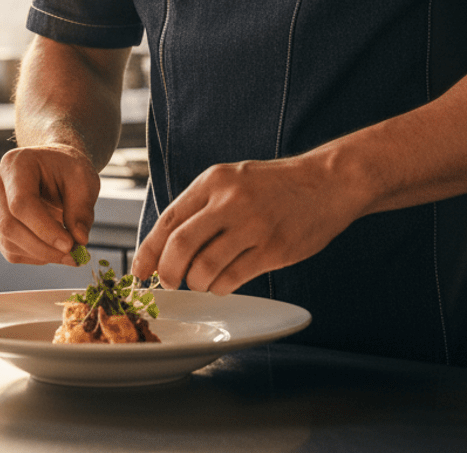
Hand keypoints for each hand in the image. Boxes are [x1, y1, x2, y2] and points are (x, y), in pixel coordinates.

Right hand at [0, 144, 99, 267]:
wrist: (54, 166)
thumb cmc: (67, 169)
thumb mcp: (83, 179)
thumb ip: (81, 208)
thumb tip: (79, 239)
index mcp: (16, 164)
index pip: (21, 203)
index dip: (44, 228)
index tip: (70, 245)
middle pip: (9, 225)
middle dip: (43, 247)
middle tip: (73, 256)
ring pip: (9, 242)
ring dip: (41, 254)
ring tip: (70, 252)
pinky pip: (10, 250)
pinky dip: (36, 256)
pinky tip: (54, 249)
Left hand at [130, 156, 359, 295]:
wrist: (327, 183)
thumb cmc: (275, 186)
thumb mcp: (233, 180)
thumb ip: (203, 206)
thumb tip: (165, 245)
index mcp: (214, 180)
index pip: (169, 220)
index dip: (149, 250)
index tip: (139, 270)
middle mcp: (230, 201)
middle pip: (181, 247)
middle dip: (168, 273)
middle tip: (169, 282)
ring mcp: (253, 226)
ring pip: (204, 269)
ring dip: (197, 283)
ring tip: (203, 280)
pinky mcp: (273, 249)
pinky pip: (231, 279)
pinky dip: (220, 287)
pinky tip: (224, 282)